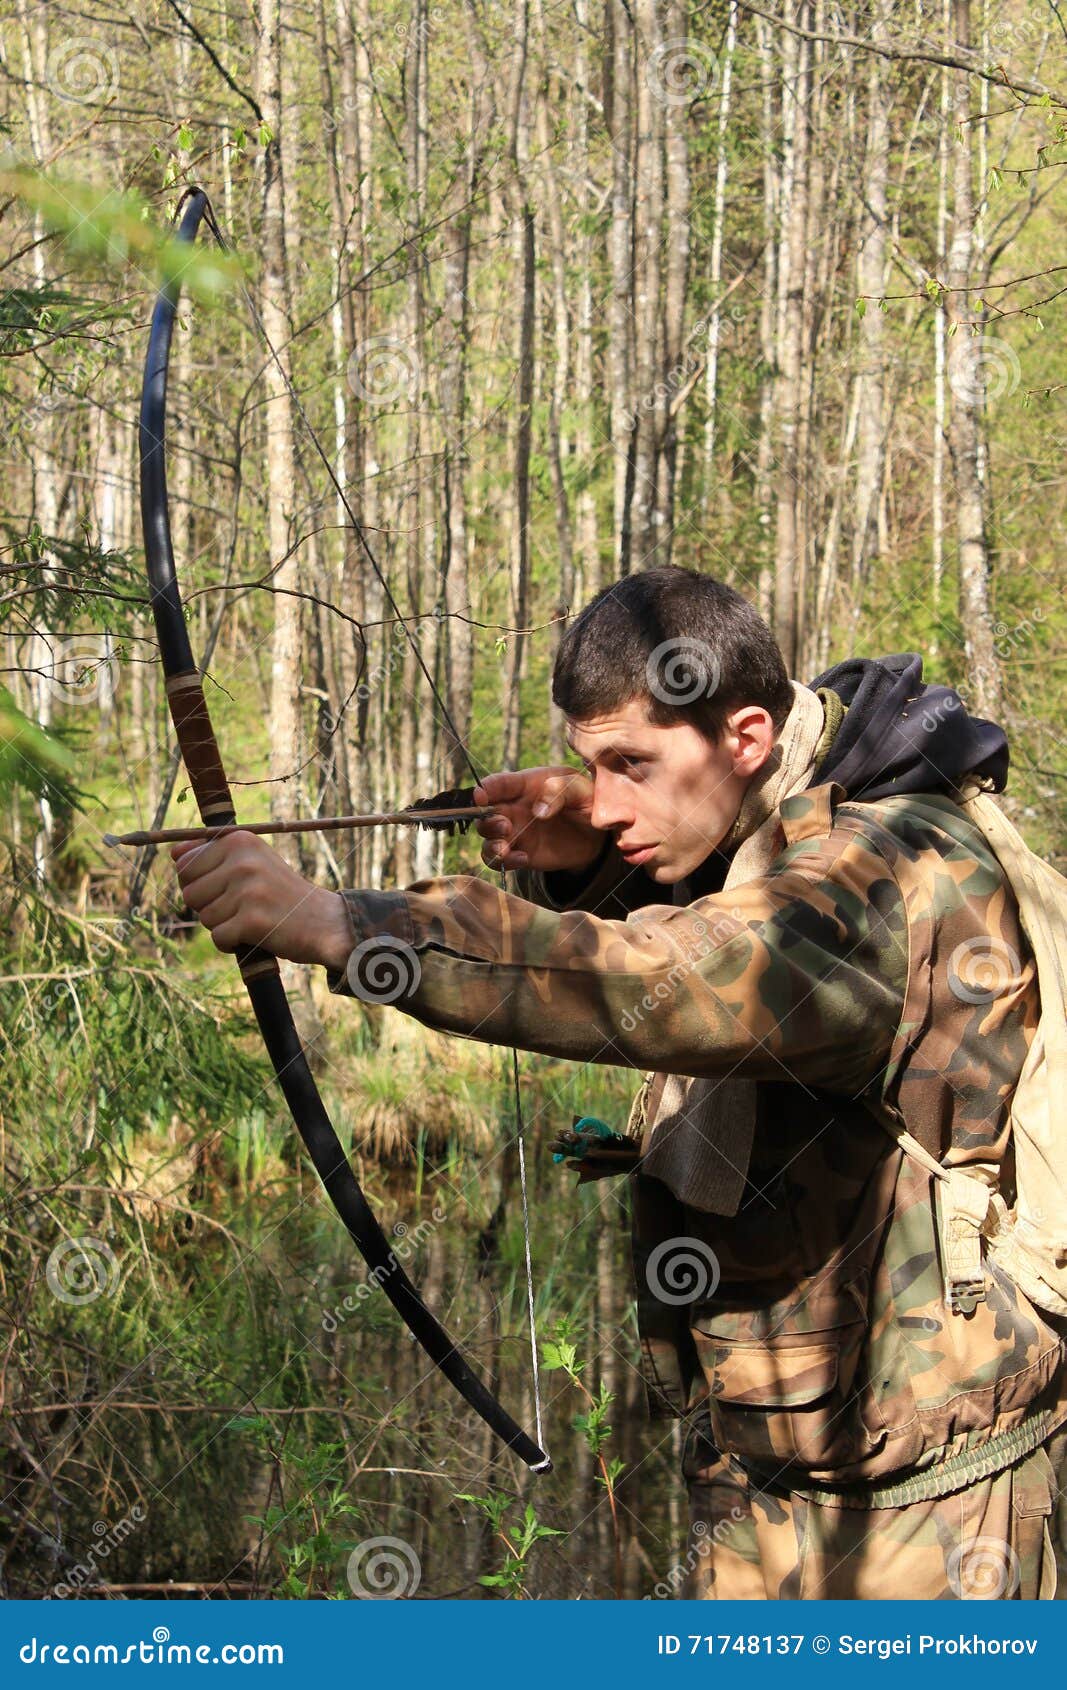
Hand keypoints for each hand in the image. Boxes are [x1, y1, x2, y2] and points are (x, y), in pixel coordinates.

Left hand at [171, 832, 353, 968]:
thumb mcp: (252, 861)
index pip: (185, 866)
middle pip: (189, 894)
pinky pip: (218, 938)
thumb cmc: (281, 893)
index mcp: (239, 839)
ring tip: (252, 918)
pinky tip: (254, 935)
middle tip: (243, 906)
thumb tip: (173, 854)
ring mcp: (247, 890)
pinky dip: (232, 944)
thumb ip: (213, 855)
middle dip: (210, 906)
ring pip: (204, 918)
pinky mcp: (251, 920)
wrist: (324, 920)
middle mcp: (242, 860)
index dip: (202, 884)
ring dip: (224, 925)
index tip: (231, 887)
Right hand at [474, 766, 601, 873]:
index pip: (497, 783)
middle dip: (488, 821)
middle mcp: (512, 808)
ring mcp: (514, 832)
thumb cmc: (584, 799)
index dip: (485, 789)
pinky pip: (500, 861)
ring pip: (487, 840)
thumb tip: (539, 811)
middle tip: (505, 826)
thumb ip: (559, 792)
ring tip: (504, 849)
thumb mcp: (579, 789)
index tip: (481, 797)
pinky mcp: (519, 853)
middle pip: (484, 814)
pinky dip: (504, 862)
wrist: (595, 830)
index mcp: (523, 785)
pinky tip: (523, 859)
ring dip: (491, 845)